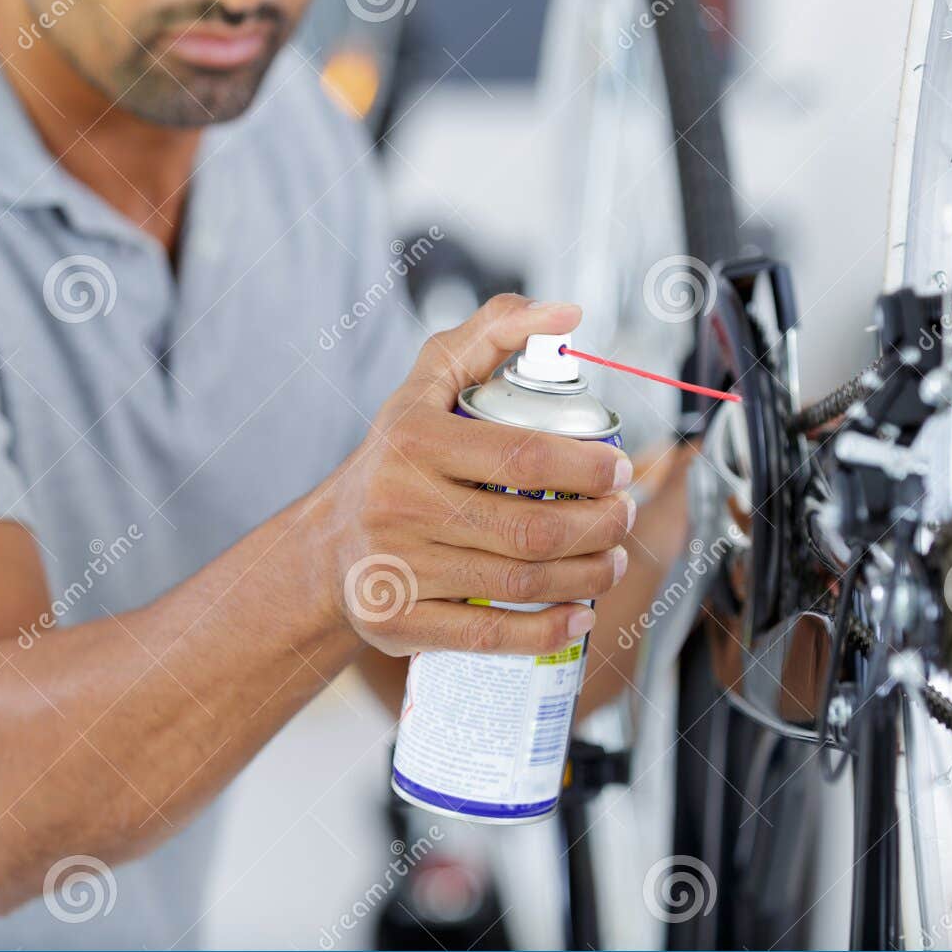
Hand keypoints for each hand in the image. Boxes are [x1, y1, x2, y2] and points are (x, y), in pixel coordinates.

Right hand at [328, 295, 634, 656]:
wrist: (328, 544)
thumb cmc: (397, 457)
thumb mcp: (430, 382)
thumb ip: (494, 333)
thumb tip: (567, 314)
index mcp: (413, 438)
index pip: (523, 454)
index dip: (587, 466)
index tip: (619, 469)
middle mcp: (399, 504)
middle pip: (530, 528)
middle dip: (599, 527)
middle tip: (623, 518)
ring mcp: (397, 569)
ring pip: (517, 584)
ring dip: (586, 578)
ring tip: (611, 561)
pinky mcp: (397, 623)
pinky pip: (486, 636)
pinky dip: (545, 632)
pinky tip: (579, 618)